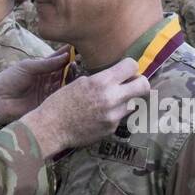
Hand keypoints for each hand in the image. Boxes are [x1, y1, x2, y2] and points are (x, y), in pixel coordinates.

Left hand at [0, 48, 74, 122]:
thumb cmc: (8, 80)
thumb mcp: (27, 67)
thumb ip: (46, 63)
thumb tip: (66, 56)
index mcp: (40, 68)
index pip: (57, 59)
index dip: (66, 53)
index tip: (77, 47)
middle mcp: (47, 79)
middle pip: (64, 71)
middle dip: (71, 64)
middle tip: (78, 58)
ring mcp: (48, 92)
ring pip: (65, 83)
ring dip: (71, 75)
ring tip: (75, 67)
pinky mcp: (48, 103)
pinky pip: (61, 96)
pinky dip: (68, 89)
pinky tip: (72, 82)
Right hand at [22, 57, 149, 158]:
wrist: (51, 128)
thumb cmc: (60, 102)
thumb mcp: (80, 83)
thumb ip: (101, 78)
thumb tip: (117, 75)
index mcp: (101, 81)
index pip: (132, 65)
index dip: (130, 67)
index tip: (126, 70)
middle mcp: (111, 98)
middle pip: (143, 86)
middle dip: (140, 83)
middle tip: (132, 85)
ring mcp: (113, 116)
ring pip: (134, 104)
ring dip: (126, 102)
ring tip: (111, 102)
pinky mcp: (111, 129)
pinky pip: (121, 118)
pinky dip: (114, 115)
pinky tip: (99, 116)